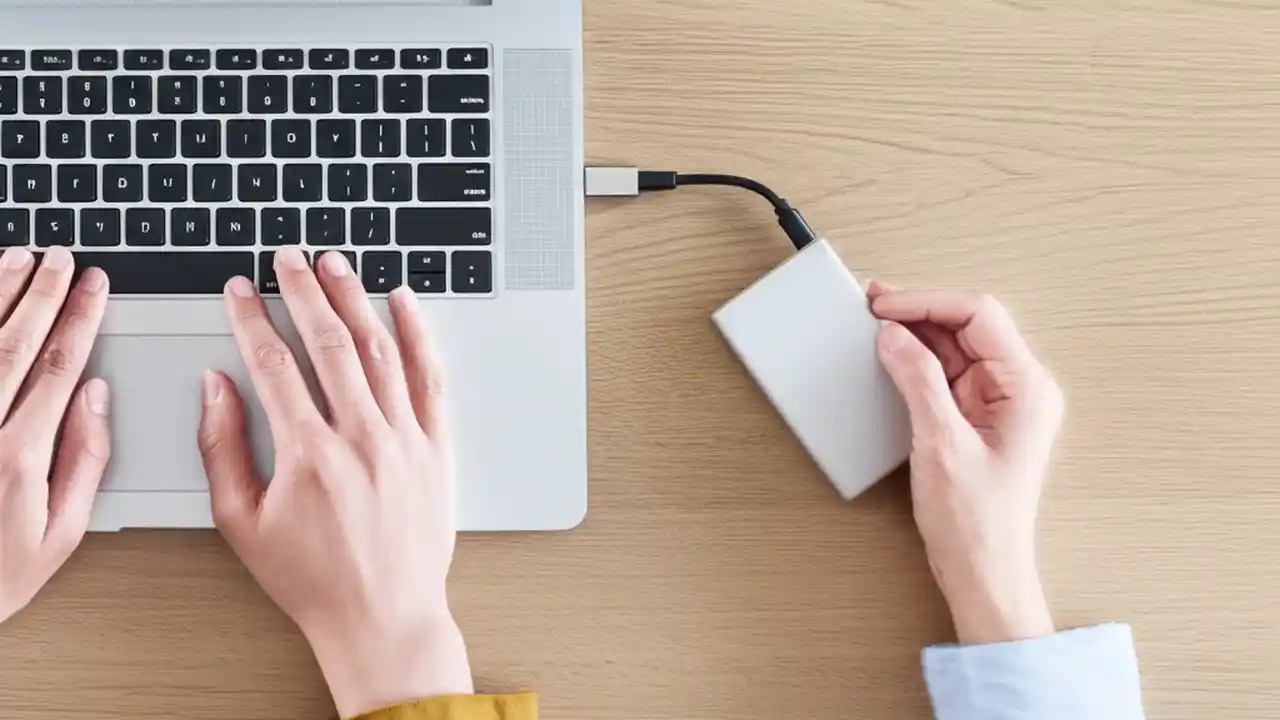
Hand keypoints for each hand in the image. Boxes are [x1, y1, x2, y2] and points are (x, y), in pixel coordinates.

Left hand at [0, 248, 110, 622]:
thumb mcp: (61, 534)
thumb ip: (85, 460)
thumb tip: (97, 398)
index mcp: (18, 457)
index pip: (58, 367)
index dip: (81, 319)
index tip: (96, 285)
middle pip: (13, 343)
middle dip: (43, 294)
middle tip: (61, 258)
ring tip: (18, 258)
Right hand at [198, 248, 470, 716]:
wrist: (383, 615)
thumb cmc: (311, 577)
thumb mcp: (243, 522)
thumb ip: (223, 448)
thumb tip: (215, 385)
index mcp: (308, 455)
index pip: (274, 364)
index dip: (251, 318)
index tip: (239, 289)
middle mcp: (361, 438)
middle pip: (330, 343)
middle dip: (303, 291)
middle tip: (287, 258)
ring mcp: (406, 440)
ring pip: (381, 351)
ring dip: (355, 300)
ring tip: (335, 265)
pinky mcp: (437, 447)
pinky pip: (430, 378)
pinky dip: (418, 335)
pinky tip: (404, 303)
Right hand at [868, 283, 1062, 645]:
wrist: (983, 572)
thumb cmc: (975, 521)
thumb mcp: (940, 444)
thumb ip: (919, 380)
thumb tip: (893, 334)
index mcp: (1026, 387)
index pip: (979, 316)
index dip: (927, 302)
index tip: (883, 305)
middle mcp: (1019, 387)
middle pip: (967, 324)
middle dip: (919, 309)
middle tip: (871, 302)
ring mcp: (998, 401)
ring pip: (955, 345)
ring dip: (914, 330)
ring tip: (872, 320)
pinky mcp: (977, 416)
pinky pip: (946, 372)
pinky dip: (916, 358)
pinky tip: (888, 353)